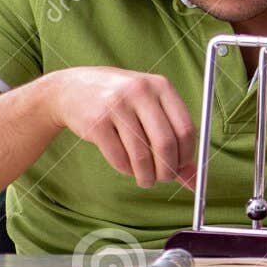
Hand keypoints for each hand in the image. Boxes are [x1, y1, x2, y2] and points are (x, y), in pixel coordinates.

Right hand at [40, 67, 196, 189]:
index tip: (181, 167)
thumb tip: (194, 180)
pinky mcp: (96, 123)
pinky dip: (127, 170)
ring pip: (141, 155)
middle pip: (165, 143)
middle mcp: (140, 92)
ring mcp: (116, 106)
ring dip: (147, 176)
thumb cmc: (121, 101)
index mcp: (161, 86)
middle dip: (168, 170)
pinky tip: (128, 168)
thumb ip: (174, 139)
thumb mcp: (149, 108)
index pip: (185, 128)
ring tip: (146, 180)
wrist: (71, 89)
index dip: (187, 155)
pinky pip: (119, 158)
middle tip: (164, 179)